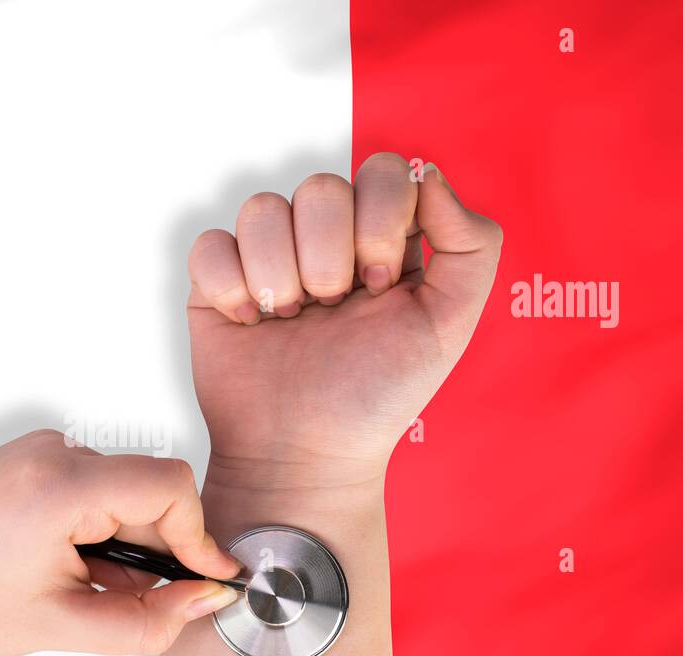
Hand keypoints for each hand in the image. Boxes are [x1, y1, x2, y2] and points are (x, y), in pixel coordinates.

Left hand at [0, 429, 240, 655]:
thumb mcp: (58, 626)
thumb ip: (145, 620)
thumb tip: (202, 600)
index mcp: (58, 484)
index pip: (170, 485)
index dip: (199, 536)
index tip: (206, 579)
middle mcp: (51, 450)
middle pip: (148, 490)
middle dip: (157, 549)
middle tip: (137, 603)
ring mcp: (38, 449)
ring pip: (123, 492)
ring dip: (124, 544)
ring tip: (84, 591)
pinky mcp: (29, 459)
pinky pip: (93, 488)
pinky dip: (97, 531)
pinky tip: (69, 569)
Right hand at [186, 153, 501, 496]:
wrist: (304, 453)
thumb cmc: (375, 397)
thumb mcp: (449, 325)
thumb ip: (471, 245)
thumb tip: (427, 176)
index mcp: (382, 239)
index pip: (380, 174)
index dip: (379, 222)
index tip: (380, 287)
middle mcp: (324, 242)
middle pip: (320, 187)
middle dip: (329, 256)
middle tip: (333, 311)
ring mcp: (268, 259)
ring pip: (262, 209)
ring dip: (280, 275)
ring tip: (291, 323)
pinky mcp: (217, 284)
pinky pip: (211, 245)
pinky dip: (231, 287)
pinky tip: (250, 324)